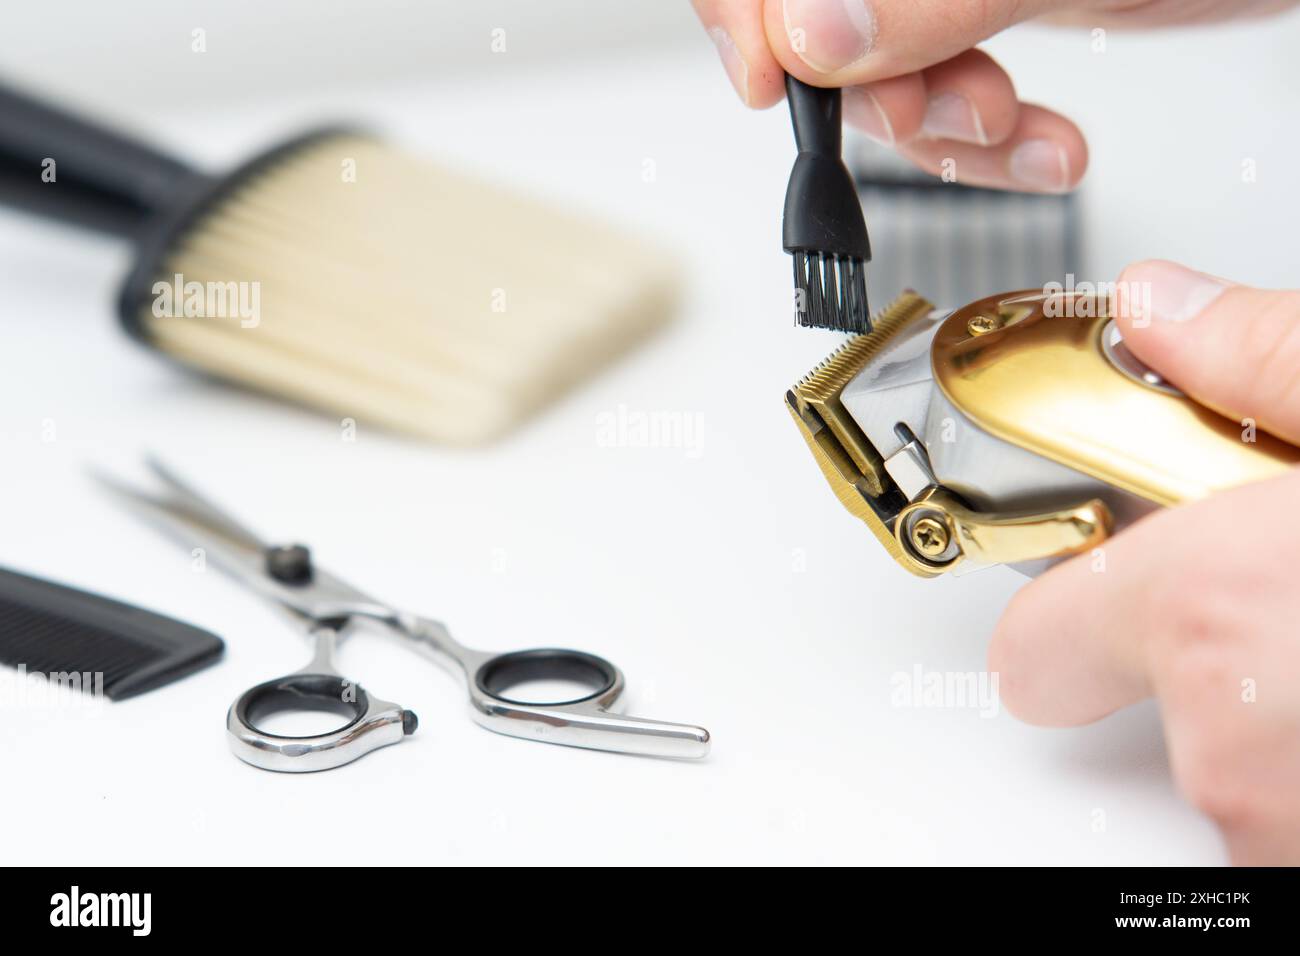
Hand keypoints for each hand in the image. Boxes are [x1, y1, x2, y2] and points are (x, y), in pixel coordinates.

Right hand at [690, 1, 1298, 190]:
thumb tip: (809, 32)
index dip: (746, 13)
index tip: (776, 81)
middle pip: (808, 17)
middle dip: (873, 87)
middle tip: (943, 110)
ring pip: (871, 67)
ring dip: (937, 128)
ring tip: (1010, 132)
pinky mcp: (981, 7)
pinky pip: (935, 85)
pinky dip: (981, 137)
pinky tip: (1034, 142)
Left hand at [990, 259, 1299, 863]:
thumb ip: (1267, 363)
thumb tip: (1164, 310)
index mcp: (1220, 614)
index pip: (1035, 633)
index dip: (1068, 597)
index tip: (1101, 568)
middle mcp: (1232, 747)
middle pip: (1140, 693)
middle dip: (1207, 646)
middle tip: (1293, 590)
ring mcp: (1283, 838)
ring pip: (1231, 764)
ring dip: (1284, 710)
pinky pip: (1288, 817)